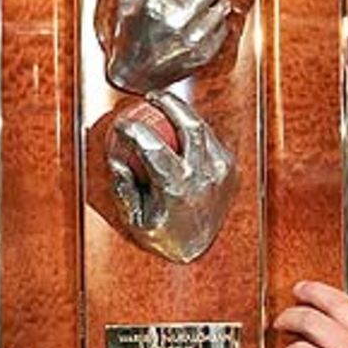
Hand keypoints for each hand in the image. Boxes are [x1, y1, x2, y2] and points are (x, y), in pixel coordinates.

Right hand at [107, 0, 235, 92]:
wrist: (134, 78)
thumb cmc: (127, 35)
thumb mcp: (126, 0)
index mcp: (155, 4)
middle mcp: (177, 20)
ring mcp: (194, 38)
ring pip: (221, 4)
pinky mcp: (204, 53)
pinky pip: (220, 27)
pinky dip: (216, 17)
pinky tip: (211, 11)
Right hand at [108, 91, 236, 262]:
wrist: (202, 251)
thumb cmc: (165, 235)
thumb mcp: (135, 218)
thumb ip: (124, 186)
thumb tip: (117, 157)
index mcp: (178, 187)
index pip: (152, 145)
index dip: (133, 128)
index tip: (122, 123)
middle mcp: (205, 175)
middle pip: (189, 123)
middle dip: (169, 102)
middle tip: (152, 96)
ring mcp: (221, 171)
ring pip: (202, 128)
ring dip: (182, 114)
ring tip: (164, 108)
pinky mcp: (230, 170)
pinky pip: (211, 141)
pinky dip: (194, 132)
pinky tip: (180, 131)